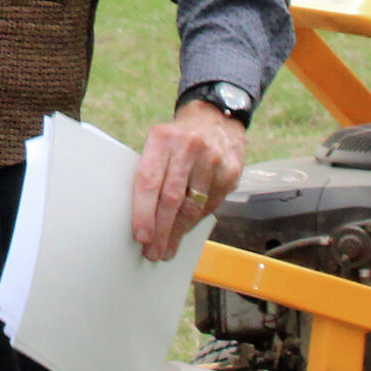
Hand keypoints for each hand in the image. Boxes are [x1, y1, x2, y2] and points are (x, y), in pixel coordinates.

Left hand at [131, 99, 247, 260]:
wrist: (216, 119)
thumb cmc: (177, 138)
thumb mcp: (159, 143)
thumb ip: (152, 170)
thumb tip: (141, 214)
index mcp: (161, 139)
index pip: (149, 180)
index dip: (144, 211)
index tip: (140, 235)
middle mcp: (187, 148)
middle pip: (171, 198)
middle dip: (161, 230)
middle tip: (152, 251)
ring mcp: (212, 161)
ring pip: (193, 206)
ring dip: (178, 232)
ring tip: (166, 249)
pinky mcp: (230, 173)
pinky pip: (210, 205)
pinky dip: (195, 222)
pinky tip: (184, 232)